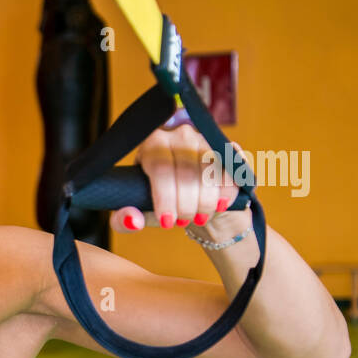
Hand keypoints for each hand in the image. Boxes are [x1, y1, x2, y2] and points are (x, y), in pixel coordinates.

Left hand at [111, 125, 245, 233]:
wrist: (193, 200)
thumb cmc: (161, 203)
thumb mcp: (140, 213)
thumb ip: (125, 220)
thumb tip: (133, 220)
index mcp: (151, 144)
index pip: (160, 168)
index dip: (165, 197)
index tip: (167, 221)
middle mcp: (179, 135)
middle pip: (185, 170)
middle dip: (186, 204)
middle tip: (183, 221)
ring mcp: (205, 139)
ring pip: (209, 170)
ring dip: (206, 200)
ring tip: (199, 217)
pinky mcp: (227, 148)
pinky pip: (231, 169)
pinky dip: (226, 191)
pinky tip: (220, 206)